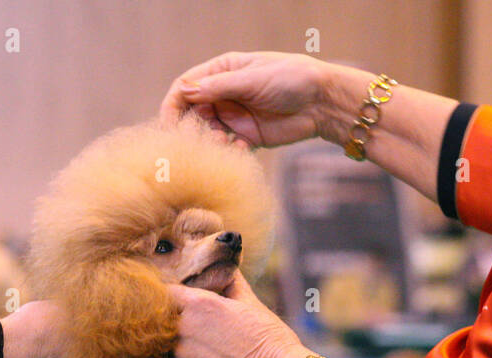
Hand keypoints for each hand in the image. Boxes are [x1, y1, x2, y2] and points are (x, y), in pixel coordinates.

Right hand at [160, 51, 346, 147]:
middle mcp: (224, 94)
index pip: (186, 87)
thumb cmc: (291, 79)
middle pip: (192, 113)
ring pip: (207, 134)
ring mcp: (234, 117)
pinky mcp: (246, 137)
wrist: (322, 103)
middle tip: (196, 139)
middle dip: (189, 128)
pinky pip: (227, 149)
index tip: (169, 124)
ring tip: (221, 143)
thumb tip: (185, 91)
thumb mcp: (252, 79)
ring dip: (208, 142)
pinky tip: (242, 149)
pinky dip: (228, 152)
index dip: (173, 104)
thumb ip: (219, 87)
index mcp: (223, 71)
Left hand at [168, 272, 305, 357]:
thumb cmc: (270, 339)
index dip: (174, 296)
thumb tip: (227, 268)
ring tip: (208, 354)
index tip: (179, 301)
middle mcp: (183, 329)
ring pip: (170, 349)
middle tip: (201, 332)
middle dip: (178, 324)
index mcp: (198, 304)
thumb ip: (231, 283)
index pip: (167, 292)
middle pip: (165, 322)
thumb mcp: (251, 302)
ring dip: (182, 349)